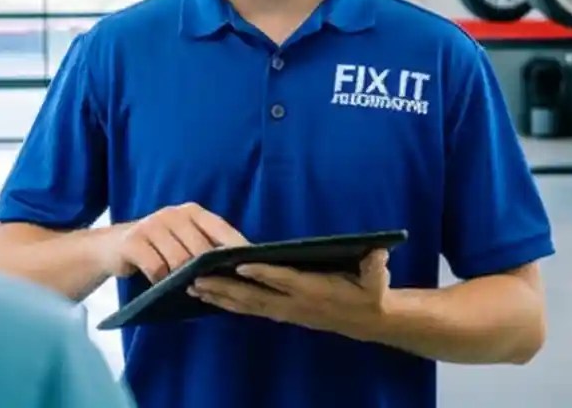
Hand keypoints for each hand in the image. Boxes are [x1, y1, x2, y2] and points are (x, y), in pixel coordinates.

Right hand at [102, 203, 248, 282]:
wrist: (113, 247)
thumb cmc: (158, 248)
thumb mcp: (183, 240)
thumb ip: (206, 247)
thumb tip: (241, 269)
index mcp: (192, 212)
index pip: (222, 230)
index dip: (238, 249)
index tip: (251, 268)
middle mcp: (173, 214)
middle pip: (202, 249)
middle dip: (210, 271)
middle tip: (215, 288)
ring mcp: (152, 225)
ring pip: (180, 260)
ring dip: (184, 278)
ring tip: (187, 288)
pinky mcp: (133, 241)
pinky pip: (156, 268)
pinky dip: (161, 281)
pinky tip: (161, 284)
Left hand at [188, 249, 391, 342]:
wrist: (369, 320)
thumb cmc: (371, 291)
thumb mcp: (377, 276)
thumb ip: (375, 264)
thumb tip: (378, 251)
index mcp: (315, 289)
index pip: (285, 279)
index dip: (264, 274)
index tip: (241, 265)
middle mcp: (295, 303)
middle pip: (255, 296)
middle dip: (225, 288)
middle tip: (197, 279)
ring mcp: (286, 311)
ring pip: (247, 305)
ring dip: (219, 297)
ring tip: (192, 288)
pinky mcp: (281, 313)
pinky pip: (250, 310)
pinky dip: (228, 304)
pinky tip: (208, 298)